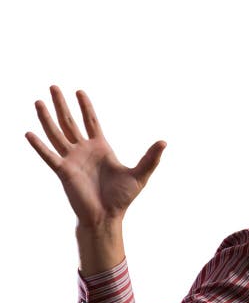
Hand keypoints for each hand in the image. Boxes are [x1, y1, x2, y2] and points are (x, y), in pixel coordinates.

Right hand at [25, 86, 165, 228]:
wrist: (107, 216)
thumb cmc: (122, 198)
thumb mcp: (140, 174)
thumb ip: (150, 158)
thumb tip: (164, 142)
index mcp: (101, 148)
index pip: (91, 121)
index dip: (85, 107)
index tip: (79, 91)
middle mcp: (84, 151)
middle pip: (70, 122)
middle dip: (62, 105)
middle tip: (54, 86)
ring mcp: (72, 160)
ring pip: (56, 134)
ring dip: (46, 118)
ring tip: (38, 101)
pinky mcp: (64, 171)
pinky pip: (49, 156)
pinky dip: (39, 145)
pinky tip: (29, 133)